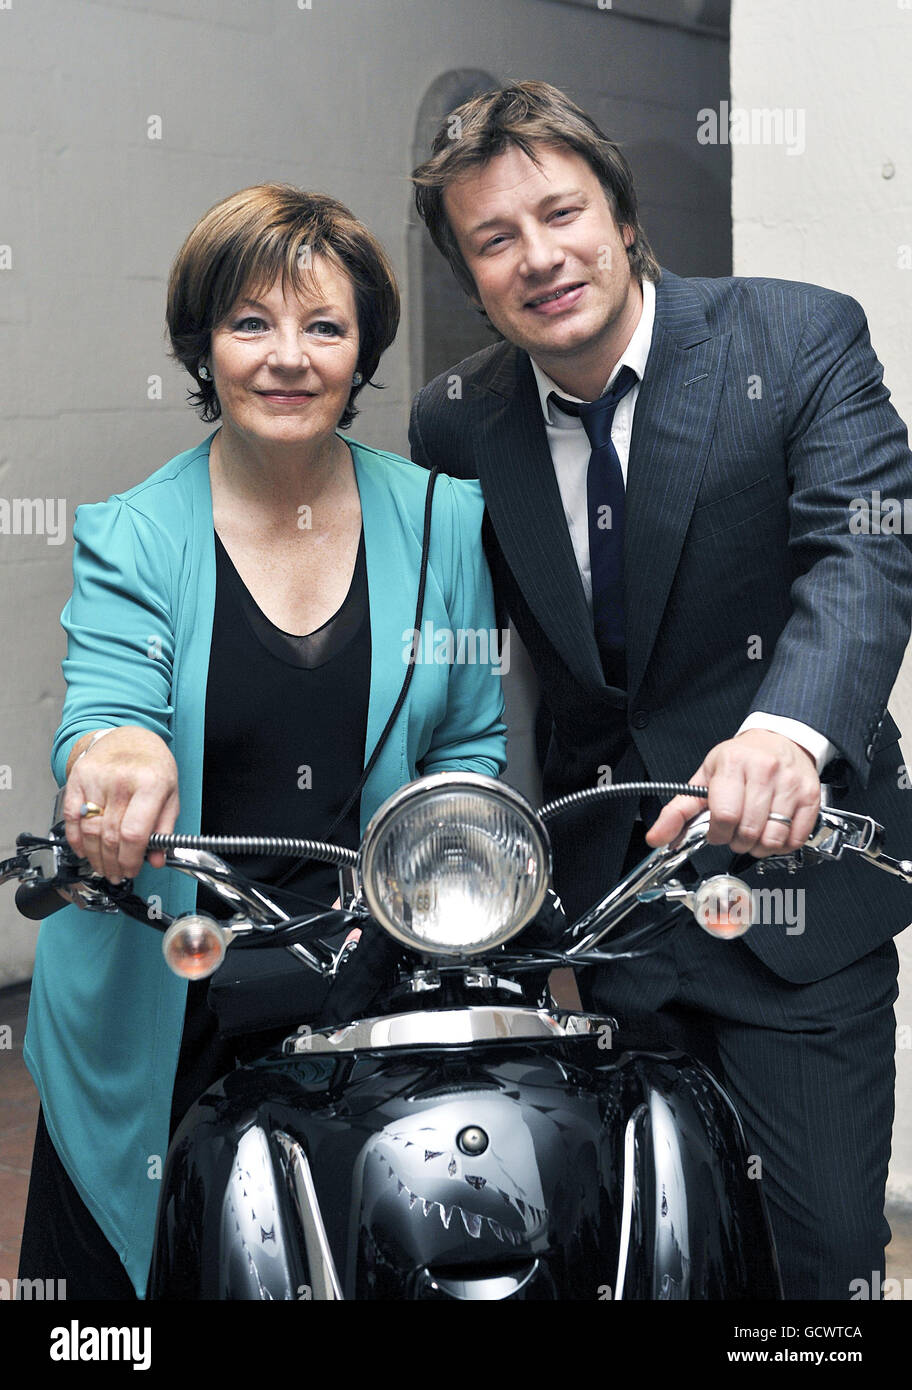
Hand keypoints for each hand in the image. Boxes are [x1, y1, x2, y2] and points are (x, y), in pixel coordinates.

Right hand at [62, 726, 178, 880]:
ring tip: (103, 867)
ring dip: (95, 857)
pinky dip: (76, 839)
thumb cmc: (152, 765)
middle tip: (118, 874)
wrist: (128, 737)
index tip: (132, 869)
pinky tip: (84, 851)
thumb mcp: (171, 793)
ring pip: (89, 830)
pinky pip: (72, 817)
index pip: (134, 833)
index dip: (131, 859)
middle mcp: (121, 780)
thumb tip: (157, 859)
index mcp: (150, 783)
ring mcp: (95, 779)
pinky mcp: (77, 779)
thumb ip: (165, 829)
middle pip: (110, 836)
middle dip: (113, 863)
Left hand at [645, 729, 820, 855]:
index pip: (724, 815)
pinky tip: (773, 830)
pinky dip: (782, 844)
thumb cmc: (740, 760)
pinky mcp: (810, 796)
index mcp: (733, 764)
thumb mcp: (704, 777)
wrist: (779, 739)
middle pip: (749, 831)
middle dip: (737, 841)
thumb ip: (678, 811)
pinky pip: (795, 838)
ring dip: (759, 846)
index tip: (717, 831)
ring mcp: (790, 784)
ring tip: (754, 833)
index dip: (717, 833)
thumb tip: (657, 837)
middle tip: (735, 832)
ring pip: (773, 839)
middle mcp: (764, 771)